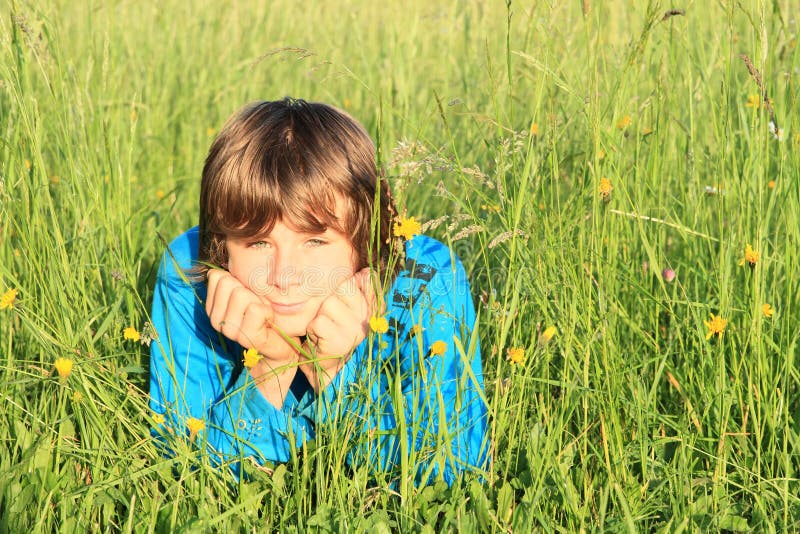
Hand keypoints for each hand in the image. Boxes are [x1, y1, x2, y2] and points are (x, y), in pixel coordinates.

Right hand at [205, 269, 298, 363]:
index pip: (217, 277)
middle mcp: (216, 320)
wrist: (281, 341)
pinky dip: (267, 311)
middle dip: (249, 290)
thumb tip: (214, 271)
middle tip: (257, 305)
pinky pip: (255, 309)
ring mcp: (229, 330)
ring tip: (262, 314)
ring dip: (258, 301)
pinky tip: (267, 321)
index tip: (248, 294)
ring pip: (240, 294)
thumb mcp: (246, 292)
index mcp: (213, 307)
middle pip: (228, 283)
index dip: (238, 280)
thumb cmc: (263, 313)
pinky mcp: (246, 338)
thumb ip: (231, 281)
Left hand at [302, 268, 378, 389]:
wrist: (323, 361)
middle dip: (331, 298)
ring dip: (320, 314)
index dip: (351, 284)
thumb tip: (366, 273)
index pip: (367, 280)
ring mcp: (355, 332)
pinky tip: (319, 337)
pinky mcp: (339, 343)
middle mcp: (369, 319)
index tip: (345, 298)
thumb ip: (360, 286)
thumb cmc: (334, 326)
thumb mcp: (348, 304)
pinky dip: (313, 328)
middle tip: (331, 315)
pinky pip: (319, 322)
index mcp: (374, 307)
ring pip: (329, 304)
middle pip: (343, 288)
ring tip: (325, 326)